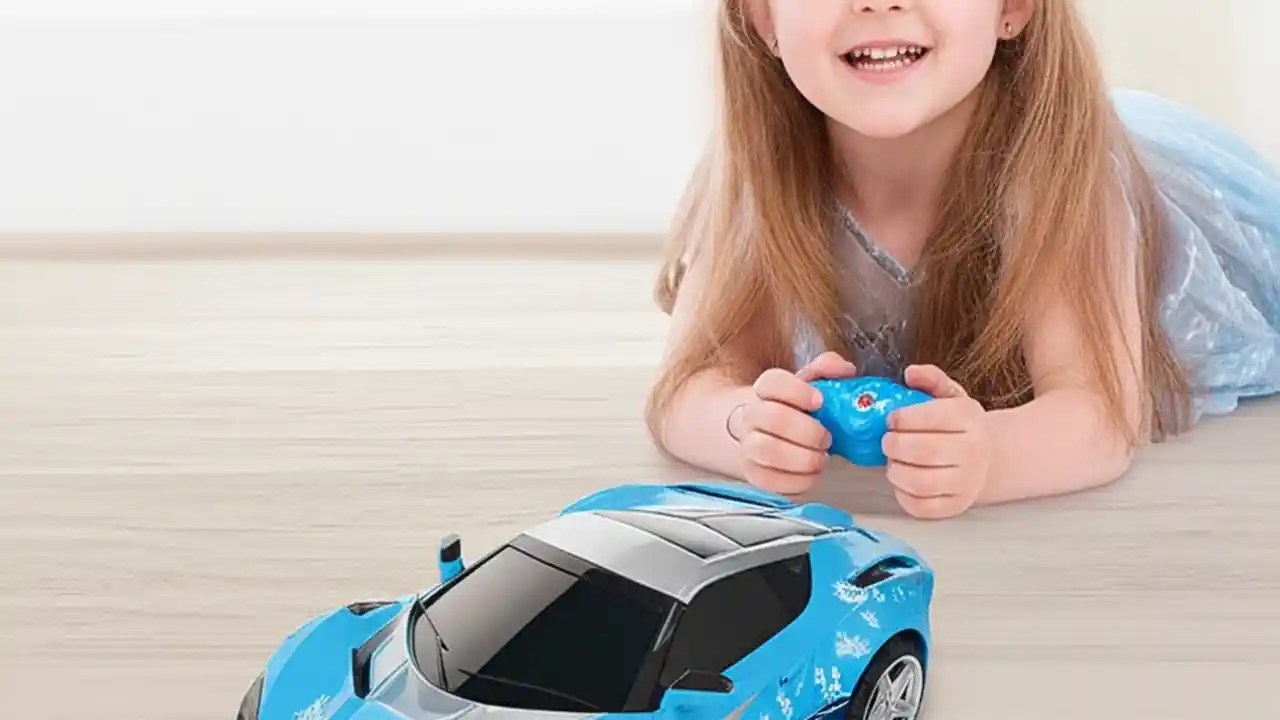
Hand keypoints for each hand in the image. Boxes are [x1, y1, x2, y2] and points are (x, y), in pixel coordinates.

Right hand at [733, 352, 858, 494]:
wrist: (757, 435)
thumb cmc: (792, 410)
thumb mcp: (807, 385)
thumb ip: (827, 370)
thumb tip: (845, 370)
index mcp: (765, 390)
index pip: (773, 382)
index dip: (797, 391)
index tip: (820, 402)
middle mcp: (751, 416)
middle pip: (772, 418)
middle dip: (808, 431)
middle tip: (828, 438)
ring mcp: (748, 446)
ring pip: (767, 451)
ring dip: (803, 458)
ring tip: (821, 458)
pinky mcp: (752, 475)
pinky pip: (770, 481)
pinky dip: (797, 481)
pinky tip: (812, 474)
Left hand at [882, 364, 993, 518]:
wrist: (992, 458)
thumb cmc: (961, 426)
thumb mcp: (951, 396)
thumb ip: (931, 379)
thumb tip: (911, 373)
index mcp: (969, 418)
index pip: (932, 417)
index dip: (903, 418)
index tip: (891, 419)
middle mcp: (973, 451)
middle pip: (923, 451)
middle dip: (894, 445)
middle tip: (887, 441)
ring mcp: (967, 482)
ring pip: (921, 482)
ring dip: (896, 471)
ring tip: (893, 461)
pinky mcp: (957, 506)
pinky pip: (922, 507)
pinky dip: (903, 495)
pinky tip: (902, 481)